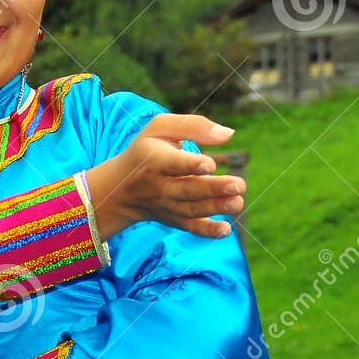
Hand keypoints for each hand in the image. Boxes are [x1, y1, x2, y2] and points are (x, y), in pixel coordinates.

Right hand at [84, 114, 244, 240]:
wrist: (120, 188)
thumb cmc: (145, 150)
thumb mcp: (159, 128)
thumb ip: (193, 126)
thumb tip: (229, 134)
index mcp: (155, 160)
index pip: (174, 163)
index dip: (191, 165)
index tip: (210, 165)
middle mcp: (160, 186)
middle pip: (187, 189)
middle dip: (213, 188)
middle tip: (238, 185)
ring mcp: (166, 205)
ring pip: (191, 209)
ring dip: (216, 207)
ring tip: (238, 202)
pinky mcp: (172, 219)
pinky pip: (189, 227)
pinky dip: (206, 231)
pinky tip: (226, 230)